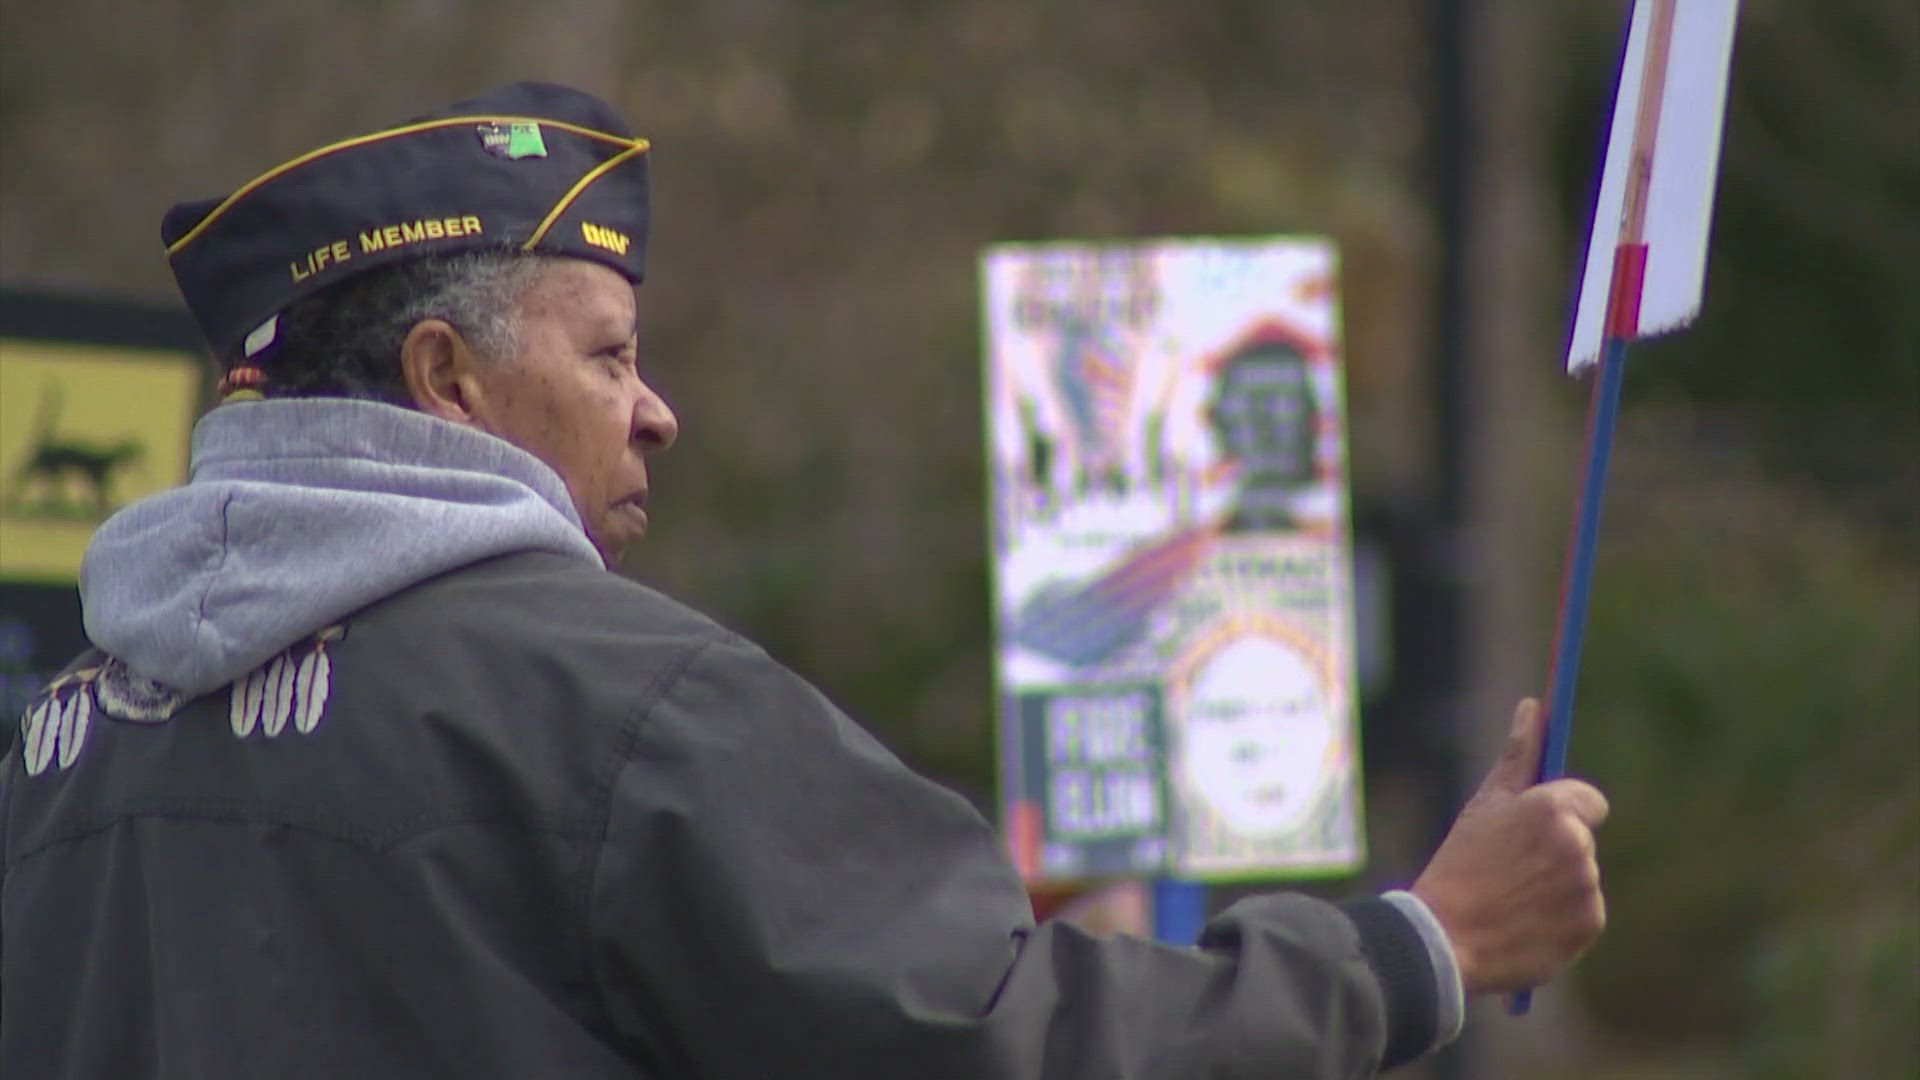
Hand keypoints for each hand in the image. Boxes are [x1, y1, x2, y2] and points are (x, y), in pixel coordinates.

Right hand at [1410, 699, 1608, 995]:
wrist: (1444, 937)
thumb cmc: (1460, 864)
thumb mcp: (1484, 805)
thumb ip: (1518, 755)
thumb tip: (1533, 705)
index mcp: (1553, 809)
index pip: (1590, 801)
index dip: (1564, 814)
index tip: (1536, 831)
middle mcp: (1578, 846)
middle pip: (1582, 841)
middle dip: (1556, 852)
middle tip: (1511, 871)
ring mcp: (1586, 889)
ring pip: (1582, 878)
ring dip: (1557, 886)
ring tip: (1512, 900)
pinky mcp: (1589, 926)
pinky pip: (1584, 914)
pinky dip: (1561, 920)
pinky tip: (1525, 924)